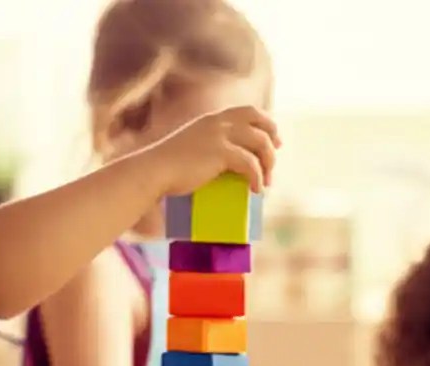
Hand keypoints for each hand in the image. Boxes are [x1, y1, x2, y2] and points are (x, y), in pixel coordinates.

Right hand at [144, 105, 281, 194]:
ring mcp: (220, 135)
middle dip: (272, 137)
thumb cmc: (166, 167)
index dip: (265, 123)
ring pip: (260, 142)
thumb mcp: (189, 148)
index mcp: (212, 119)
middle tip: (276, 155)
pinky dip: (258, 178)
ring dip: (268, 163)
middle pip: (259, 121)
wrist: (153, 170)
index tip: (273, 139)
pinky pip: (251, 164)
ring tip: (266, 182)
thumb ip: (206, 148)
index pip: (248, 111)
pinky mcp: (221, 153)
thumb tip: (224, 166)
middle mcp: (219, 122)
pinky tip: (256, 190)